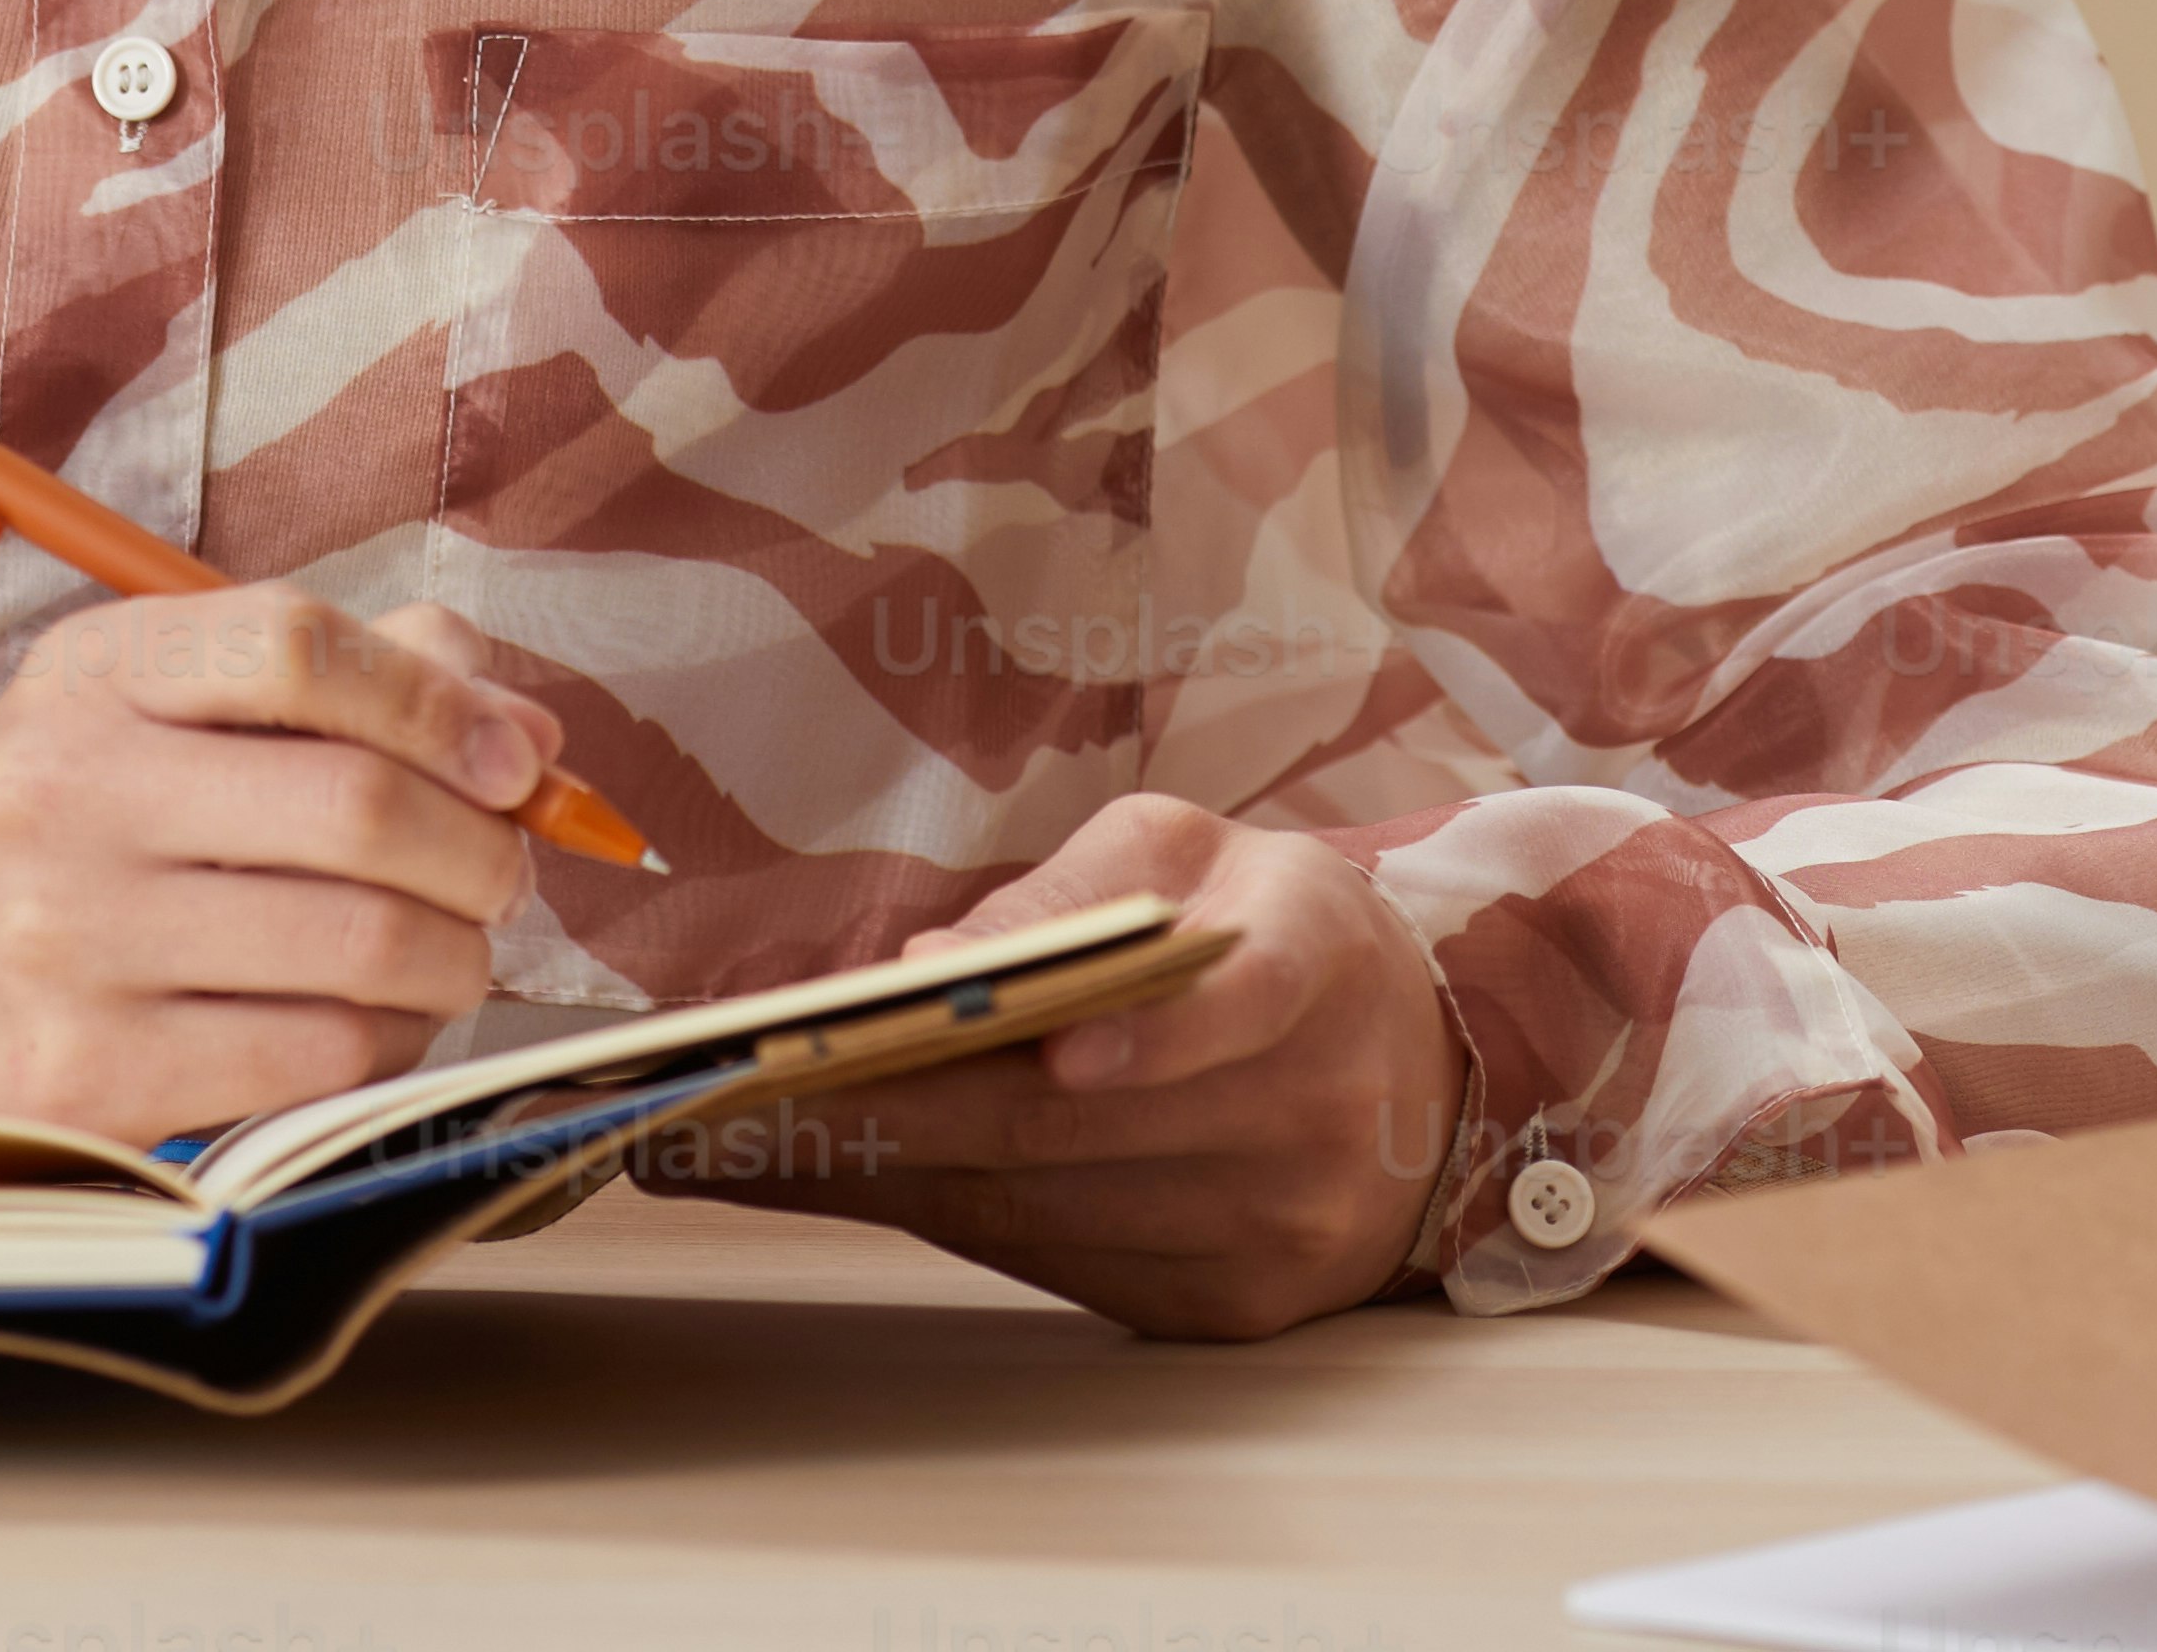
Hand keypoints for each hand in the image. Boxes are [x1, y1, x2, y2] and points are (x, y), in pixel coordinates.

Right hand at [0, 582, 550, 1145]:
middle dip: (480, 847)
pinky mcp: (88, 1072)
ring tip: (453, 950)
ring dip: (454, 954)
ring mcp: (68, 939)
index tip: (514, 758)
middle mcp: (66, 792)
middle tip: (506, 870)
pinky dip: (391, 1042)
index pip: (296, 647)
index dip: (437, 701)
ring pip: (359, 943)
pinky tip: (379, 1022)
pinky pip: (317, 1057)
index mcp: (96, 671)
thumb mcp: (183, 707)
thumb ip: (359, 682)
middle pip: (354, 804)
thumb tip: (529, 736)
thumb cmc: (98, 823)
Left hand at [680, 794, 1471, 1336]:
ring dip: (891, 1177)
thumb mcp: (1190, 849)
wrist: (1414, 1071)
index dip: (1144, 1030)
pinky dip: (945, 1221)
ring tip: (741, 1141)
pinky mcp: (1234, 1307)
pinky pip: (1066, 1266)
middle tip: (753, 1095)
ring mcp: (1280, 1226)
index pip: (1245, 996)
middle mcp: (1316, 1106)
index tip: (1023, 1039)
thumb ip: (1068, 892)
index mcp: (1317, 955)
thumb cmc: (1264, 928)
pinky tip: (841, 1185)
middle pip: (1090, 1125)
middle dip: (909, 1109)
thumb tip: (928, 966)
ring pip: (1056, 1209)